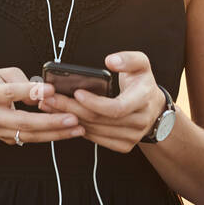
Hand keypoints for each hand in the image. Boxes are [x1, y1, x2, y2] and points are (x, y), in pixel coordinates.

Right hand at [0, 67, 86, 146]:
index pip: (12, 93)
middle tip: (73, 118)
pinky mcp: (8, 139)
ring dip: (56, 133)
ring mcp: (0, 131)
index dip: (31, 91)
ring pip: (30, 135)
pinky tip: (67, 132)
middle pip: (24, 121)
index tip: (52, 90)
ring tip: (77, 128)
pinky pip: (31, 138)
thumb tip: (43, 94)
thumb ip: (23, 80)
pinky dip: (50, 135)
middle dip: (51, 121)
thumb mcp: (3, 73)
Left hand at [39, 51, 161, 152]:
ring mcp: (132, 136)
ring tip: (50, 106)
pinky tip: (63, 118)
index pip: (117, 108)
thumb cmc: (142, 83)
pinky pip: (97, 139)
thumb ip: (128, 59)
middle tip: (50, 98)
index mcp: (144, 100)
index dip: (95, 103)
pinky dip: (78, 129)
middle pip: (100, 120)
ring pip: (95, 130)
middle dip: (72, 108)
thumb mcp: (141, 64)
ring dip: (69, 119)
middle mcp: (140, 121)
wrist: (153, 107)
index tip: (77, 92)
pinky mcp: (124, 145)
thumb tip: (111, 60)